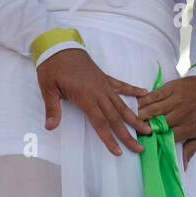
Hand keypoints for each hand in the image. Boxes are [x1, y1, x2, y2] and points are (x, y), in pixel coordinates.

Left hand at [36, 48, 150, 156]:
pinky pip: (121, 85)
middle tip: (140, 148)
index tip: (118, 151)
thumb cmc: (52, 67)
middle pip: (115, 117)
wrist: (58, 45)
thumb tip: (50, 127)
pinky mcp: (104, 77)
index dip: (109, 138)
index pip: (100, 122)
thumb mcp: (48, 88)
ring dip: (134, 117)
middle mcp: (98, 91)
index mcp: (85, 96)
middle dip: (128, 134)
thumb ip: (52, 109)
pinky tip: (144, 93)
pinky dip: (132, 89)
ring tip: (147, 128)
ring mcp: (103, 84)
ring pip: (122, 104)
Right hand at [137, 74, 195, 167]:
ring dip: (140, 115)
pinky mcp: (171, 88)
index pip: (164, 138)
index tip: (144, 144)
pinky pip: (153, 95)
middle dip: (142, 129)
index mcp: (187, 128)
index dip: (152, 141)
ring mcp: (175, 100)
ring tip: (132, 119)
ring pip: (151, 110)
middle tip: (134, 132)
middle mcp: (179, 115)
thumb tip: (183, 166)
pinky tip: (138, 104)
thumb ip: (191, 149)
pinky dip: (144, 100)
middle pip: (154, 124)